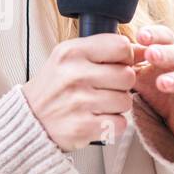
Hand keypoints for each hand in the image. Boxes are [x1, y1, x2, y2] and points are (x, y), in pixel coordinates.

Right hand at [22, 33, 135, 149]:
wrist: (29, 119)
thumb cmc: (53, 88)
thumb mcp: (68, 58)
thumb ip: (101, 50)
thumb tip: (143, 51)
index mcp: (71, 52)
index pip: (121, 46)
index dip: (125, 57)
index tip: (115, 65)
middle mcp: (74, 75)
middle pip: (128, 75)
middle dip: (122, 85)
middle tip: (105, 88)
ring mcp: (78, 102)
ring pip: (126, 101)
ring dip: (117, 106)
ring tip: (98, 105)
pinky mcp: (82, 127)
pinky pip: (120, 123)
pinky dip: (112, 124)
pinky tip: (97, 119)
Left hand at [130, 25, 173, 144]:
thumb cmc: (157, 88)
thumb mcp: (140, 74)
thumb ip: (128, 62)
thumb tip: (111, 48)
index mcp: (172, 54)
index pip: (167, 38)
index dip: (156, 35)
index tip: (141, 35)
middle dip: (166, 54)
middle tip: (151, 54)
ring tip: (162, 83)